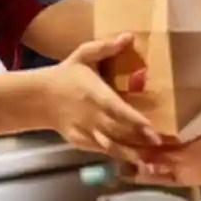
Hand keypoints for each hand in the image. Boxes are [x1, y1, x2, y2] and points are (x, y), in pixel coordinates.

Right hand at [40, 34, 159, 160]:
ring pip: (111, 146)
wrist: (39, 97)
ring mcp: (86, 131)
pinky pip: (102, 152)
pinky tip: (133, 164)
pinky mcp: (81, 142)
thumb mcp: (83, 55)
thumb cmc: (66, 75)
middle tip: (160, 146)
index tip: (151, 128)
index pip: (116, 109)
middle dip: (139, 141)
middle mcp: (91, 115)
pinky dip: (117, 157)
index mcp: (94, 94)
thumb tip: (129, 36)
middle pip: (118, 131)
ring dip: (130, 154)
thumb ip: (105, 47)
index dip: (134, 120)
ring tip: (150, 163)